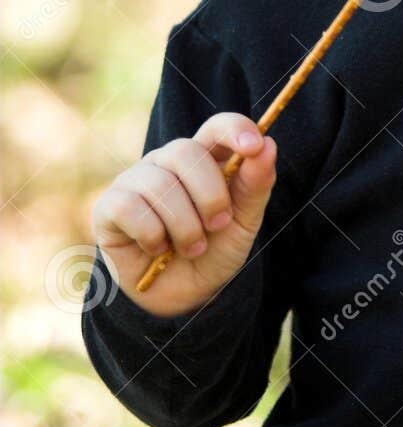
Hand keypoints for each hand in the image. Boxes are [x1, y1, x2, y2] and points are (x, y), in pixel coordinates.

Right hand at [90, 114, 277, 317]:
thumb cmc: (214, 252)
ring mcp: (135, 180)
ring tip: (193, 248)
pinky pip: (131, 208)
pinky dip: (152, 236)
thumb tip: (267, 144)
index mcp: (204, 159)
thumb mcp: (243, 223)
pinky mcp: (109, 206)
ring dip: (184, 226)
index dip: (234, 129)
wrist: (183, 299)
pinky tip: (157, 249)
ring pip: (160, 184)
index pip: (216, 127)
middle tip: (218, 226)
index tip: (254, 146)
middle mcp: (167, 162)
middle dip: (210, 196)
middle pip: (185, 152)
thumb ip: (256, 185)